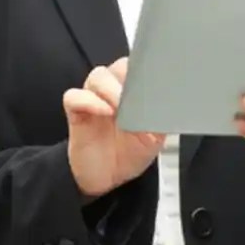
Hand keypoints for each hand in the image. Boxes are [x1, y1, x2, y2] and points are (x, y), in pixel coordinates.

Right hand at [62, 57, 165, 198]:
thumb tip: (170, 105)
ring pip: (97, 76)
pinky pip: (74, 96)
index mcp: (132, 91)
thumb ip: (160, 117)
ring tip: (122, 107)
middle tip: (139, 98)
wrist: (110, 178)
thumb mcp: (155, 137)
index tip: (153, 82)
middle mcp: (111, 90)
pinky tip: (105, 111)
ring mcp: (92, 99)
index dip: (144, 70)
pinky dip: (89, 100)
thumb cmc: (131, 152)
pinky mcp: (75, 112)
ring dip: (112, 89)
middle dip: (129, 78)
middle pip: (117, 66)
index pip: (137, 66)